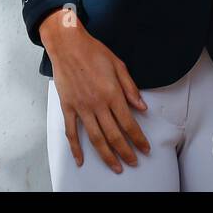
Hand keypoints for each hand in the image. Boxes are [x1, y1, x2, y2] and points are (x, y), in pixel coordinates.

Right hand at [40, 8, 150, 173]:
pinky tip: (81, 160)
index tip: (145, 148)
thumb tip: (142, 107)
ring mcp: (81, 107)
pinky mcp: (68, 107)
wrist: (68, 45)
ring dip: (106, 155)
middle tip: (134, 162)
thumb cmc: (94, 52)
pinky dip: (75, 148)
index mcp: (112, 93)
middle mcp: (97, 104)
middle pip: (114, 135)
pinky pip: (71, 132)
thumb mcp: (119, 65)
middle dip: (125, 152)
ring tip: (116, 166)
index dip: (138, 138)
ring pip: (95, 138)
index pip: (129, 123)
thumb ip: (131, 88)